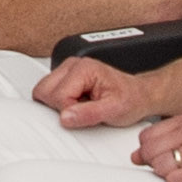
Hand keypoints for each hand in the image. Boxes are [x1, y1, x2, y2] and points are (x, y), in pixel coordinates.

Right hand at [30, 56, 146, 132]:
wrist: (139, 95)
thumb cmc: (130, 99)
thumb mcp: (114, 110)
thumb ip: (88, 114)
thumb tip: (65, 117)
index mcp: (83, 69)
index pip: (57, 96)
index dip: (69, 112)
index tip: (86, 114)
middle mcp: (73, 65)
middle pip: (44, 91)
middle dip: (59, 107)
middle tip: (82, 110)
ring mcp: (67, 69)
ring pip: (43, 92)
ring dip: (59, 105)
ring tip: (81, 105)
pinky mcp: (65, 77)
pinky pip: (49, 93)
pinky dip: (59, 103)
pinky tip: (78, 103)